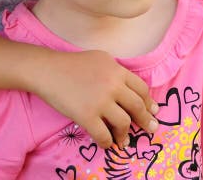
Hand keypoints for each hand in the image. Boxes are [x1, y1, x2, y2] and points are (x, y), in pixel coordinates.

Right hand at [27, 49, 159, 147]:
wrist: (49, 70)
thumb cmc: (73, 63)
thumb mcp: (102, 58)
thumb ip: (117, 72)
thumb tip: (129, 87)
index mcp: (118, 71)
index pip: (141, 88)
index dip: (149, 102)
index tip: (153, 110)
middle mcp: (113, 86)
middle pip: (137, 106)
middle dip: (146, 120)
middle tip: (151, 129)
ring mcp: (100, 101)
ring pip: (123, 123)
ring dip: (125, 134)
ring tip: (124, 141)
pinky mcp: (86, 116)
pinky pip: (103, 134)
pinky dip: (107, 142)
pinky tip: (108, 144)